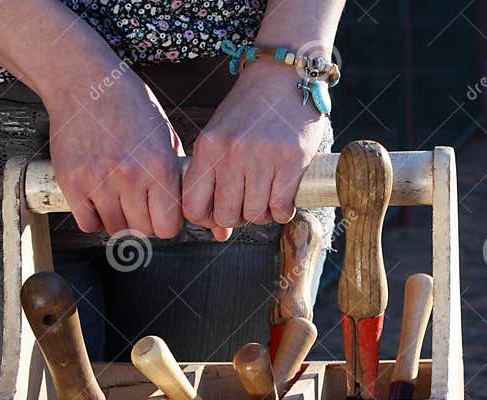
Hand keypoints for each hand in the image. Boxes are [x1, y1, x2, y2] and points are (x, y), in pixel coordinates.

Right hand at [45, 72, 184, 237]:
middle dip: (146, 222)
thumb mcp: (165, 136)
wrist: (85, 83)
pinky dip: (95, 219)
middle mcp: (130, 176)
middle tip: (141, 206)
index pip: (169, 226)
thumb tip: (180, 209)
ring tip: (121, 202)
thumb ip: (172, 174)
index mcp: (159, 167)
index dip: (167, 223)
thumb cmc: (129, 106)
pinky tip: (100, 202)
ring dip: (121, 221)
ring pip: (117, 229)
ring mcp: (98, 180)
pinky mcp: (72, 181)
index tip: (163, 213)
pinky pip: (87, 223)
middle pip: (144, 230)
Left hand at [182, 59, 328, 240]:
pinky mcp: (292, 161)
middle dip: (237, 217)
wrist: (284, 78)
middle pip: (227, 216)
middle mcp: (232, 153)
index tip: (218, 212)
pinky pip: (282, 208)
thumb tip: (219, 236)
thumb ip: (214, 182)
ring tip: (267, 197)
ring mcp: (263, 157)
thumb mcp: (221, 138)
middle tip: (246, 203)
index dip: (206, 219)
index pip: (194, 207)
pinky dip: (283, 211)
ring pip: (256, 215)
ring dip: (262, 214)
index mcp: (208, 146)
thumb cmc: (249, 112)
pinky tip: (284, 196)